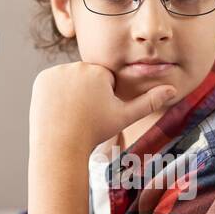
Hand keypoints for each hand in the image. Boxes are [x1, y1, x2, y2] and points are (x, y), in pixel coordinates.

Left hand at [28, 62, 175, 152]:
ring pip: (70, 80)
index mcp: (99, 72)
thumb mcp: (124, 117)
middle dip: (87, 93)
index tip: (97, 113)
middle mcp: (77, 66)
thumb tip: (173, 90)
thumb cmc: (94, 132)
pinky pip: (53, 82)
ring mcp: (57, 72)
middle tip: (83, 115)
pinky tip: (58, 109)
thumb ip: (149, 102)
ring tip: (70, 113)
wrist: (60, 146)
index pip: (105, 79)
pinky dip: (55, 94)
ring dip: (71, 93)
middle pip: (87, 77)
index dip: (104, 98)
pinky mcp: (42, 79)